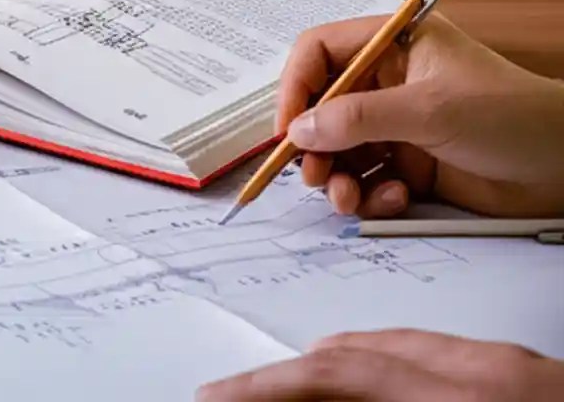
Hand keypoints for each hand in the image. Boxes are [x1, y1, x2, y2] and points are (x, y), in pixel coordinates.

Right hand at [198, 329, 563, 401]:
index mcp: (470, 397)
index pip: (339, 376)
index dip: (267, 387)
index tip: (219, 396)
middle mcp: (489, 370)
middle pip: (358, 352)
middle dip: (289, 377)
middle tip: (241, 397)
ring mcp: (513, 368)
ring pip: (394, 350)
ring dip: (335, 374)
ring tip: (294, 397)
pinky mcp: (528, 375)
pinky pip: (433, 359)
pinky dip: (385, 375)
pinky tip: (371, 398)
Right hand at [277, 14, 563, 217]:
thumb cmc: (513, 117)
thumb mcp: (430, 109)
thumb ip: (358, 118)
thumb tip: (300, 131)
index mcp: (394, 45)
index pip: (320, 52)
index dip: (296, 87)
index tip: (290, 128)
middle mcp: (389, 81)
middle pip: (320, 107)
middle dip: (314, 145)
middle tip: (316, 175)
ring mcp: (397, 124)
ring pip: (338, 149)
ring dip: (337, 177)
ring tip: (348, 198)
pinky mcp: (408, 163)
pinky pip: (365, 179)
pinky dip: (368, 194)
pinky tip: (394, 199)